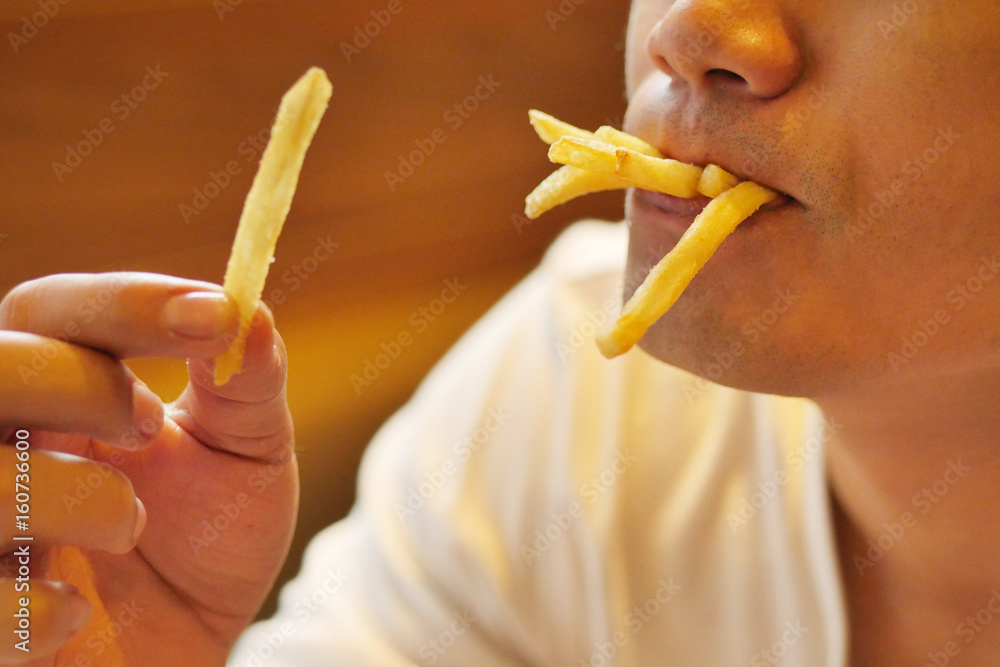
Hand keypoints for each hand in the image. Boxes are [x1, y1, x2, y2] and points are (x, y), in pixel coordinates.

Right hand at [0, 273, 296, 665]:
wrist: (195, 638)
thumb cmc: (211, 532)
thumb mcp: (249, 451)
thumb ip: (247, 383)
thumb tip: (252, 311)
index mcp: (65, 389)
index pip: (53, 311)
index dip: (126, 303)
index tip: (213, 316)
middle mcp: (7, 442)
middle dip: (78, 383)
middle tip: (149, 425)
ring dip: (75, 496)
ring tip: (132, 525)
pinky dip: (29, 606)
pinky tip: (76, 611)